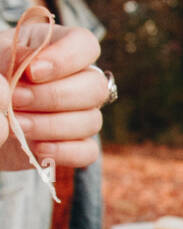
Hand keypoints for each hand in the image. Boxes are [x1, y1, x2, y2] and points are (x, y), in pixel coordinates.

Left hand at [0, 25, 106, 170]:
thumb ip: (6, 57)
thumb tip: (29, 65)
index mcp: (55, 47)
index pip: (84, 44)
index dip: (66, 58)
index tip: (32, 72)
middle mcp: (77, 80)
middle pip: (95, 87)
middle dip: (54, 97)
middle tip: (16, 100)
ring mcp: (81, 115)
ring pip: (91, 121)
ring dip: (51, 125)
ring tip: (16, 124)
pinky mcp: (78, 146)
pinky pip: (87, 151)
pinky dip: (63, 151)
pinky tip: (37, 147)